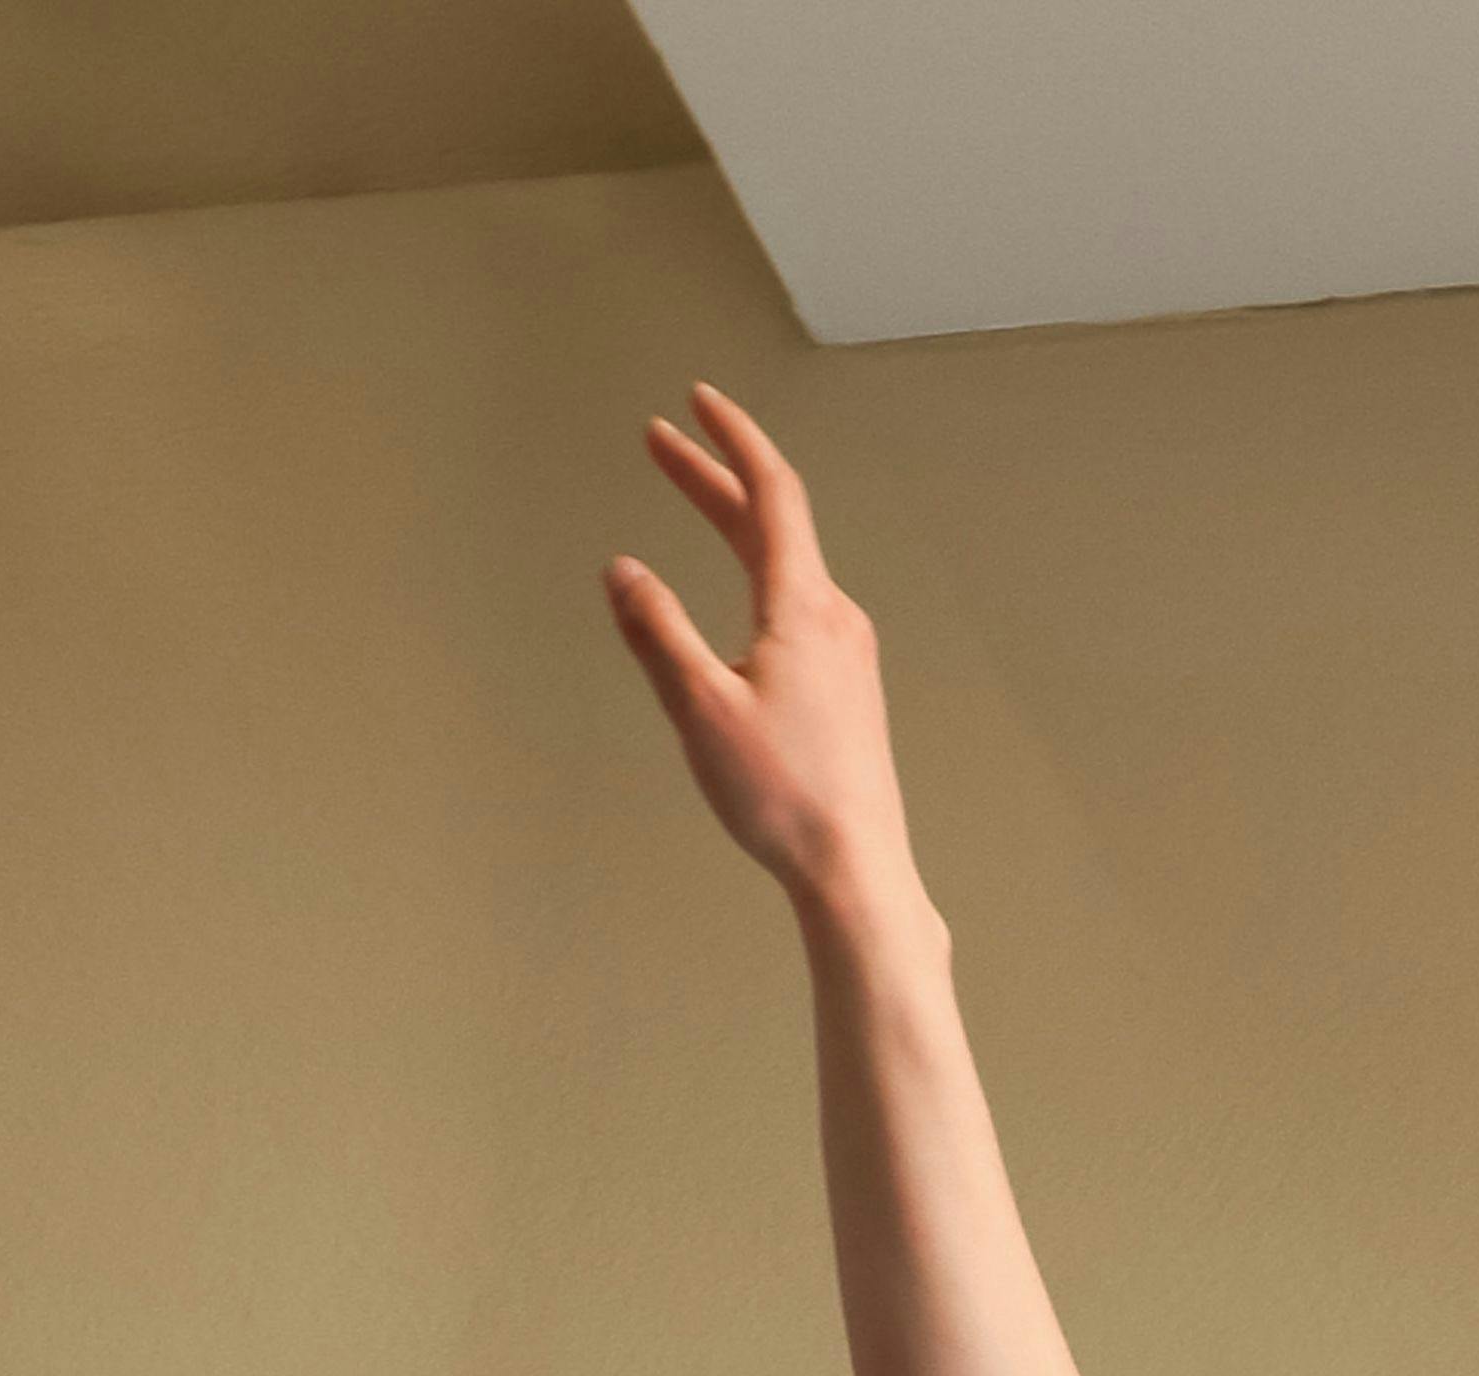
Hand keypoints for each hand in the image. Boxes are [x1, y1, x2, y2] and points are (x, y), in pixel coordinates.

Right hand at [603, 388, 912, 910]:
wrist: (856, 871)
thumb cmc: (784, 798)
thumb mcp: (701, 709)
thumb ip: (657, 632)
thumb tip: (622, 571)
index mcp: (802, 606)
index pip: (770, 491)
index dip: (731, 438)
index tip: (697, 401)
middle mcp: (835, 618)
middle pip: (772, 523)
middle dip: (713, 477)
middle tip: (662, 442)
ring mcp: (849, 655)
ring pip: (786, 566)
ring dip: (737, 525)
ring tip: (697, 500)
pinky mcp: (850, 692)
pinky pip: (799, 609)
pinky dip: (759, 574)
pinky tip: (741, 596)